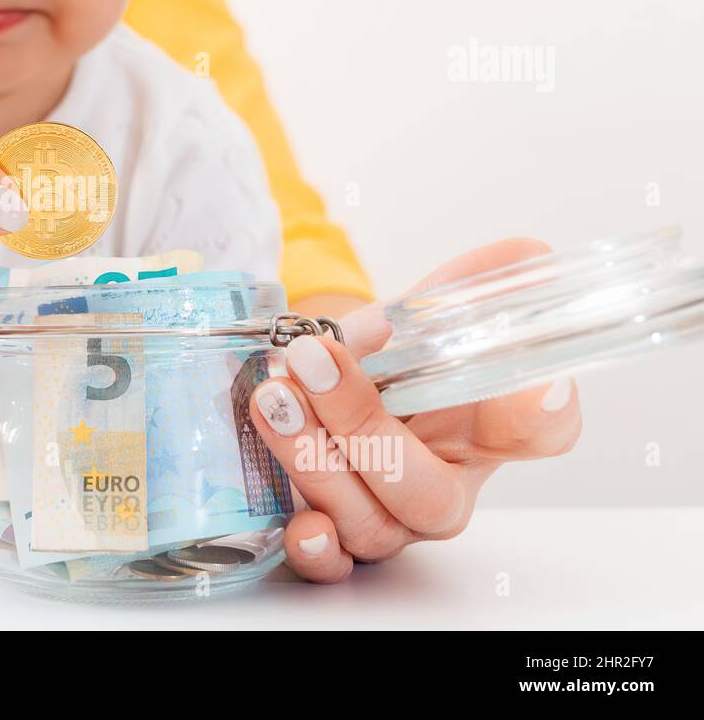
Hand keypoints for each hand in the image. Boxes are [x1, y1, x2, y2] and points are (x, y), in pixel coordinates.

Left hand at [250, 238, 582, 582]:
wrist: (328, 379)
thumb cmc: (391, 355)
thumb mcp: (429, 311)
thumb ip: (469, 284)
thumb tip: (525, 254)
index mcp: (488, 431)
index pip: (541, 430)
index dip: (543, 415)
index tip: (538, 387)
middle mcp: (445, 488)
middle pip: (427, 493)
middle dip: (365, 424)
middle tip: (315, 361)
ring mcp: (390, 521)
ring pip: (370, 522)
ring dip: (315, 459)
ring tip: (275, 398)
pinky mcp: (336, 537)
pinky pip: (334, 564)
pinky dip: (316, 548)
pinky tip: (297, 521)